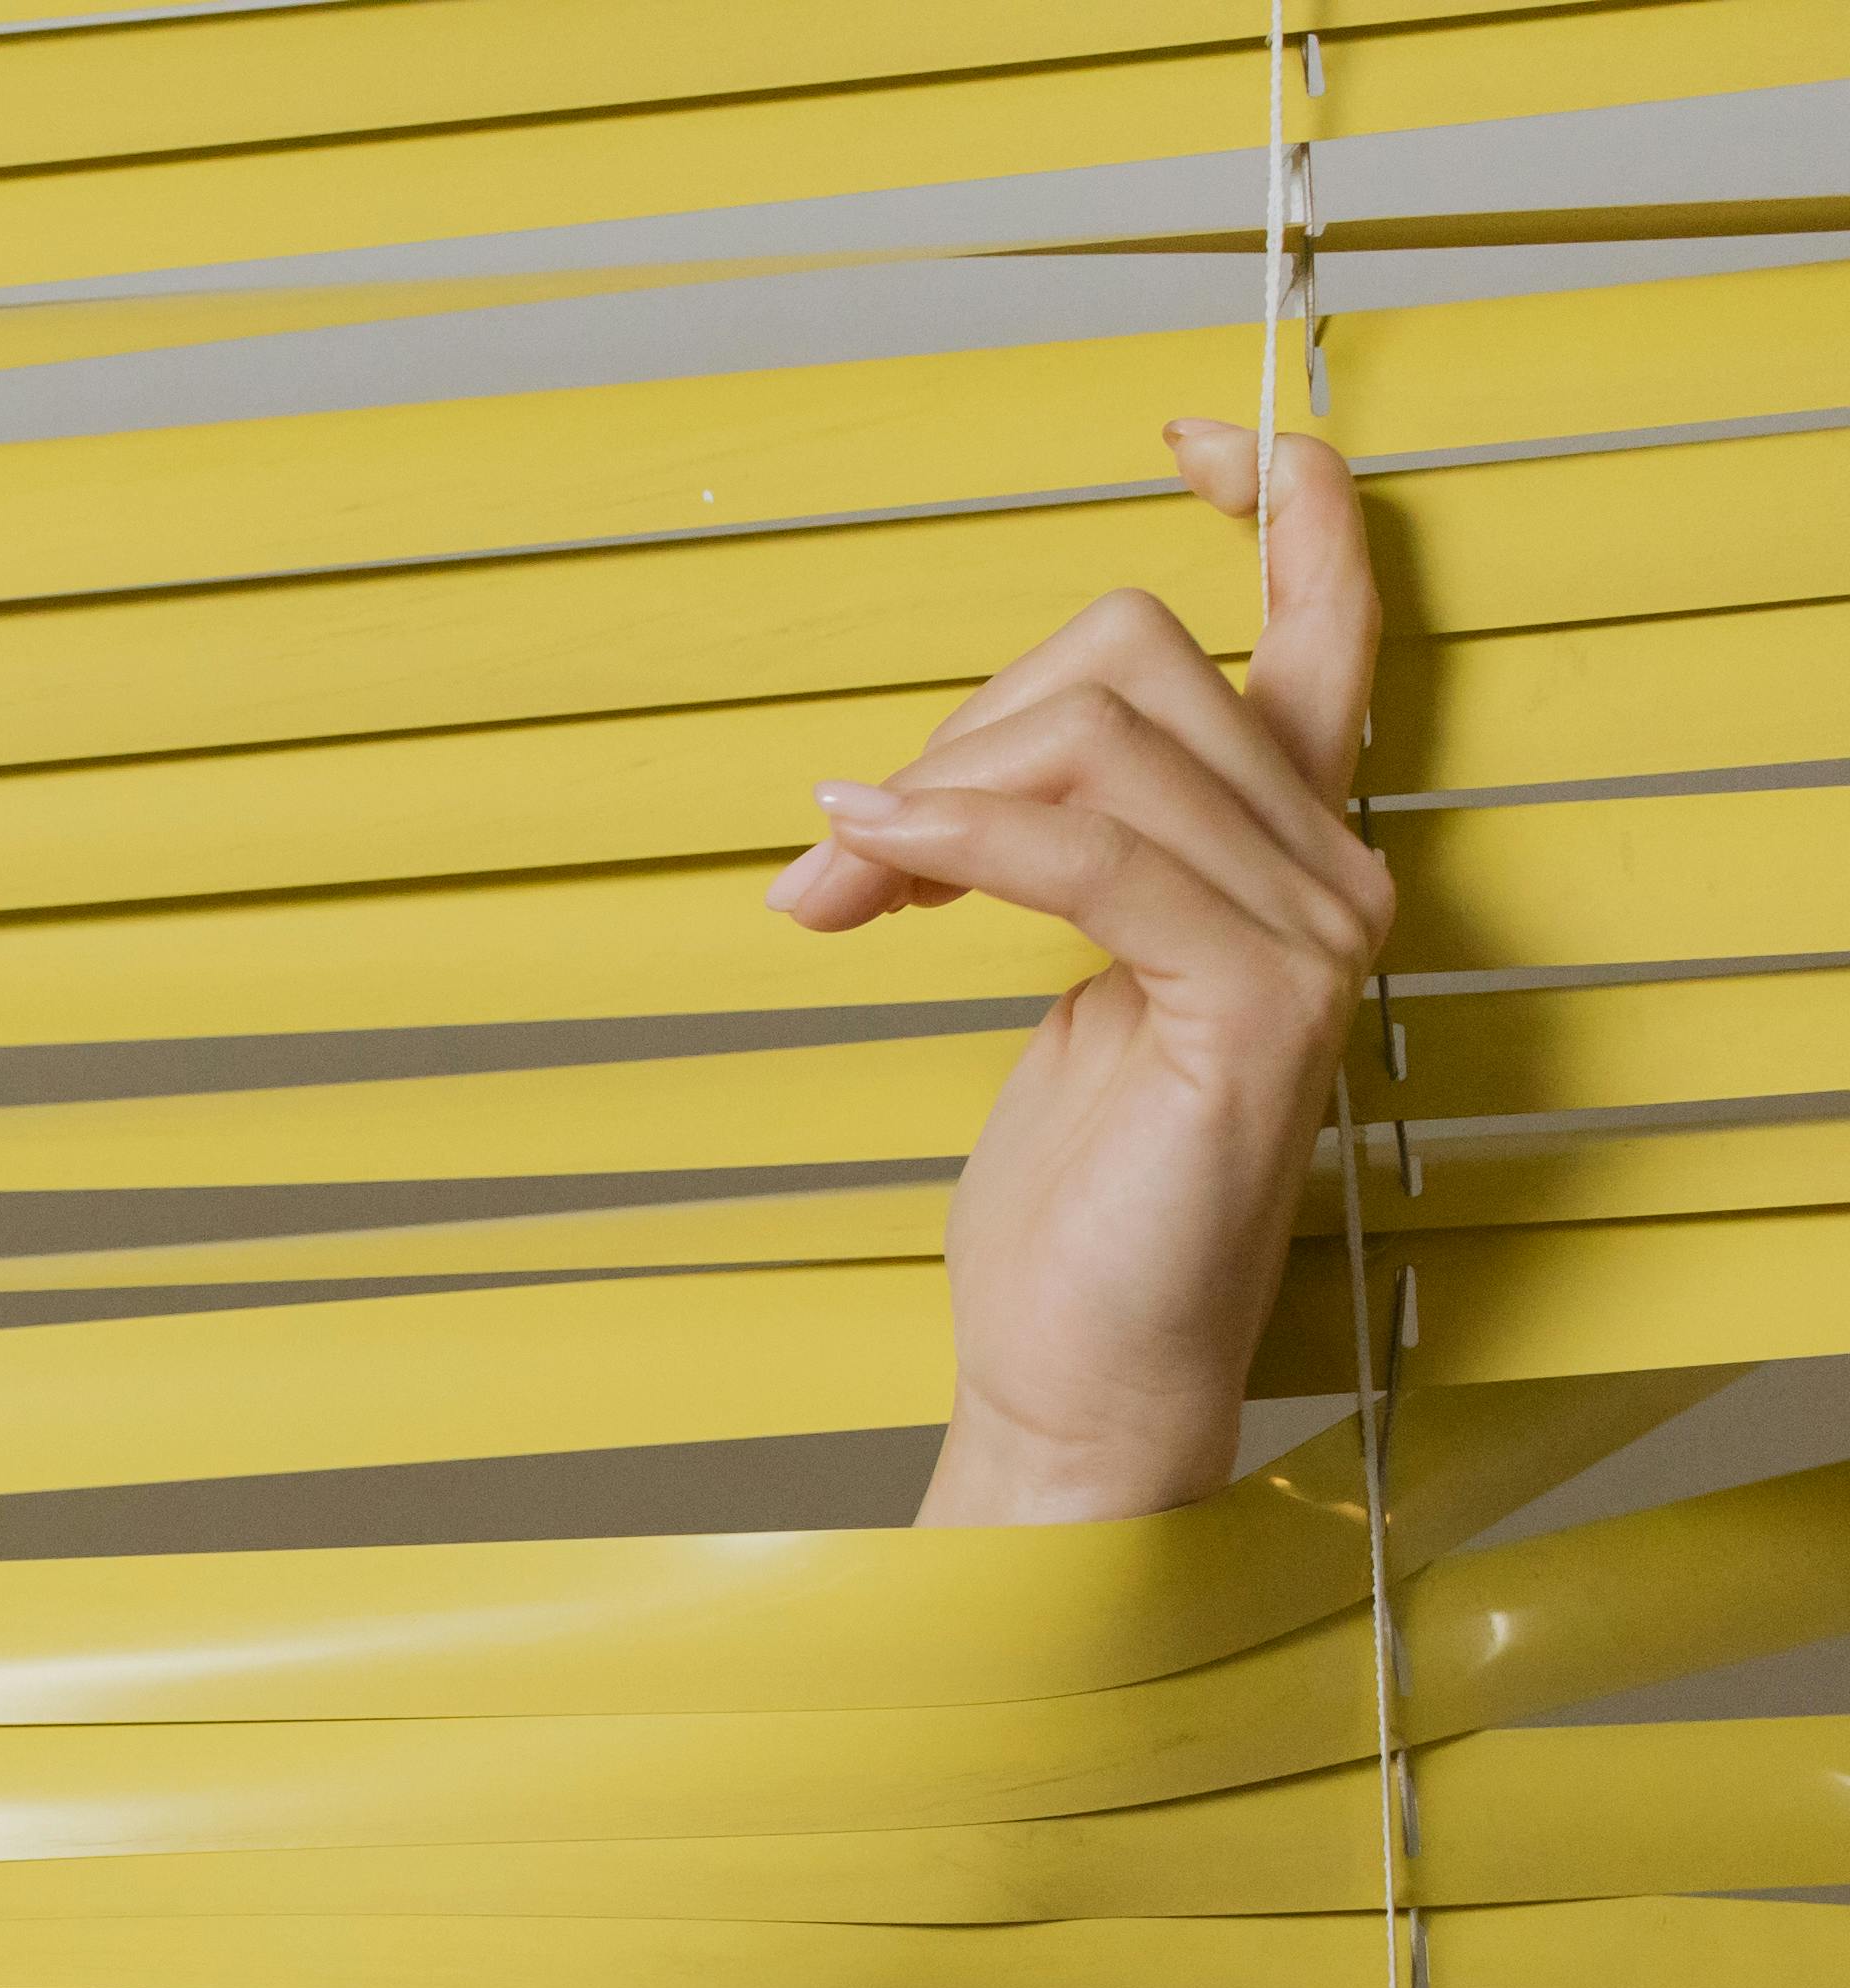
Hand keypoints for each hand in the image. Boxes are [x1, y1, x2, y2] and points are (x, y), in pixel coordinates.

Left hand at [775, 418, 1397, 1526]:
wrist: (1082, 1365)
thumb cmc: (1070, 1194)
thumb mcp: (1045, 973)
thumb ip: (1028, 846)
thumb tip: (895, 788)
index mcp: (1290, 841)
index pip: (1326, 621)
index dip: (1281, 503)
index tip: (1184, 438)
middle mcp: (1331, 865)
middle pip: (1134, 664)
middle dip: (961, 731)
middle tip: (853, 847)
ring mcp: (1309, 931)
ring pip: (1104, 739)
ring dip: (935, 794)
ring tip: (840, 881)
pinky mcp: (1253, 999)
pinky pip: (1089, 849)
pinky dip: (963, 835)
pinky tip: (866, 859)